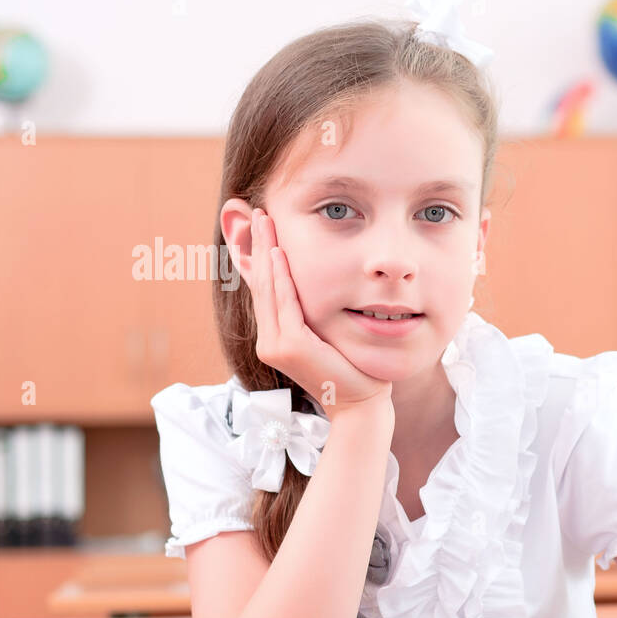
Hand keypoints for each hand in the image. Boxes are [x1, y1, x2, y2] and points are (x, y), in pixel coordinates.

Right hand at [247, 207, 391, 415]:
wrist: (360, 405)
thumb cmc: (352, 371)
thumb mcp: (327, 337)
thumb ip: (313, 315)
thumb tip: (314, 288)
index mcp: (276, 338)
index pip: (263, 290)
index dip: (258, 257)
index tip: (258, 227)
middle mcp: (270, 341)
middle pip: (260, 283)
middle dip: (257, 245)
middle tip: (256, 212)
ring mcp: (277, 345)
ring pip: (268, 289)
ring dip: (265, 251)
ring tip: (263, 221)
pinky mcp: (292, 347)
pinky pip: (285, 304)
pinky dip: (281, 277)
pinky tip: (279, 252)